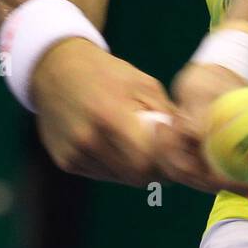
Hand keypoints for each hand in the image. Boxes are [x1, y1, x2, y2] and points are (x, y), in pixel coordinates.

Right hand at [30, 38, 247, 193]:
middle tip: (164, 155)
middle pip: (135, 175)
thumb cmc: (107, 73)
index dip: (167, 163)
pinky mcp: (65, 161)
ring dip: (135, 169)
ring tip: (138, 145)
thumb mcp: (143, 84)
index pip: (147, 161)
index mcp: (110, 115)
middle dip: (156, 170)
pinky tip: (116, 146)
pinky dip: (115, 167)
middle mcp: (88, 139)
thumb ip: (166, 116)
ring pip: (119, 178)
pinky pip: (101, 174)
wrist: (56, 70)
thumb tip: (191, 143)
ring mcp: (74, 153)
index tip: (177, 155)